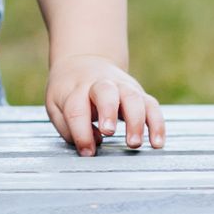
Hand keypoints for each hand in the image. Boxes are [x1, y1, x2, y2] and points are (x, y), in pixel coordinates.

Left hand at [44, 55, 163, 154]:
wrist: (84, 61)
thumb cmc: (68, 91)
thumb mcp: (55, 105)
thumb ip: (67, 127)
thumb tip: (92, 144)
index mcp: (75, 89)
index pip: (76, 109)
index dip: (81, 133)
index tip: (87, 152)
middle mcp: (100, 84)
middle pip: (106, 93)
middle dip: (108, 112)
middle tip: (109, 132)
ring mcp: (122, 86)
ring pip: (133, 98)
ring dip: (136, 121)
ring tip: (133, 143)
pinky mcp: (138, 93)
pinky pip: (151, 106)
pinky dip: (157, 124)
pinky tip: (157, 143)